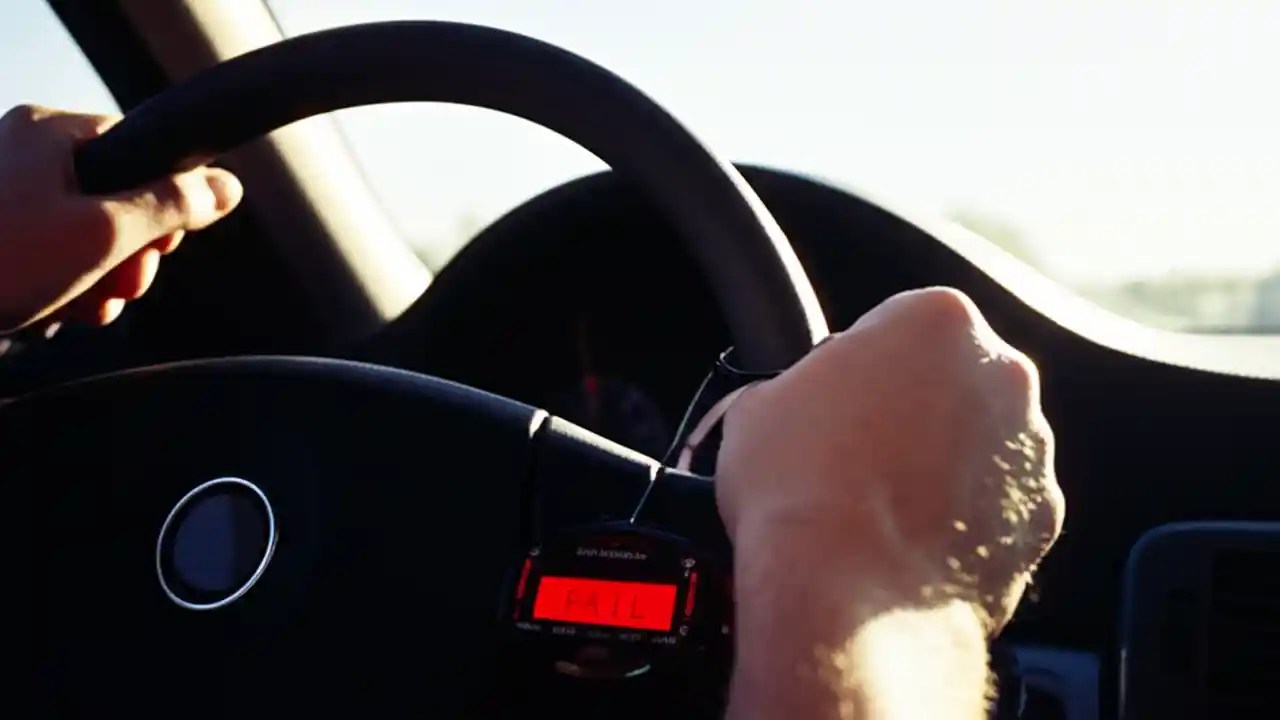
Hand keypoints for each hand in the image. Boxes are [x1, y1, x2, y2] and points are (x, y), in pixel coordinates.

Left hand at [0, 105, 242, 333]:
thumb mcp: (104, 234)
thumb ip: (174, 207)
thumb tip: (228, 187)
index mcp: (50, 133)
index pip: (140, 151)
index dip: (166, 202)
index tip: (163, 243)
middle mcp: (25, 155)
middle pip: (118, 199)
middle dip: (129, 255)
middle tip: (121, 284)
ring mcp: (7, 198)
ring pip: (88, 236)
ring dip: (100, 280)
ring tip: (82, 305)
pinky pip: (53, 257)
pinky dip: (64, 288)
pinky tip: (57, 312)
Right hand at [717, 288, 1063, 717]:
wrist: (845, 597)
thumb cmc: (799, 489)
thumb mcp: (756, 406)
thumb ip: (791, 386)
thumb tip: (786, 407)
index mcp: (937, 319)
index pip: (897, 323)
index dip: (857, 365)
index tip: (833, 400)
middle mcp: (1002, 374)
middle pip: (951, 379)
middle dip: (911, 410)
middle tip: (852, 454)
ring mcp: (1031, 451)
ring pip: (981, 444)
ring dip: (940, 465)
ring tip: (875, 509)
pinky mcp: (1040, 521)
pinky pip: (998, 509)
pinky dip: (964, 523)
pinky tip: (907, 546)